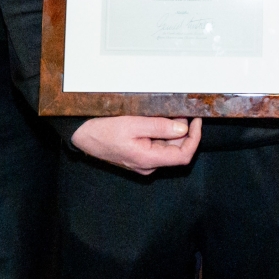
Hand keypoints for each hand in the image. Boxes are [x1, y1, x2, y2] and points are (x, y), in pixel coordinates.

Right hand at [70, 116, 201, 175]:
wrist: (83, 136)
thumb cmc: (103, 131)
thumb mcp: (133, 124)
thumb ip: (160, 127)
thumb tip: (183, 130)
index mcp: (148, 160)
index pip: (183, 156)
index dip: (194, 138)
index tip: (196, 121)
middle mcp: (148, 165)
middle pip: (176, 150)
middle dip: (182, 131)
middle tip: (178, 112)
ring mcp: (143, 162)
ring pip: (167, 147)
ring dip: (171, 132)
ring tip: (164, 114)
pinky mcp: (139, 157)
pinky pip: (156, 146)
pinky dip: (161, 134)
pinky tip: (154, 122)